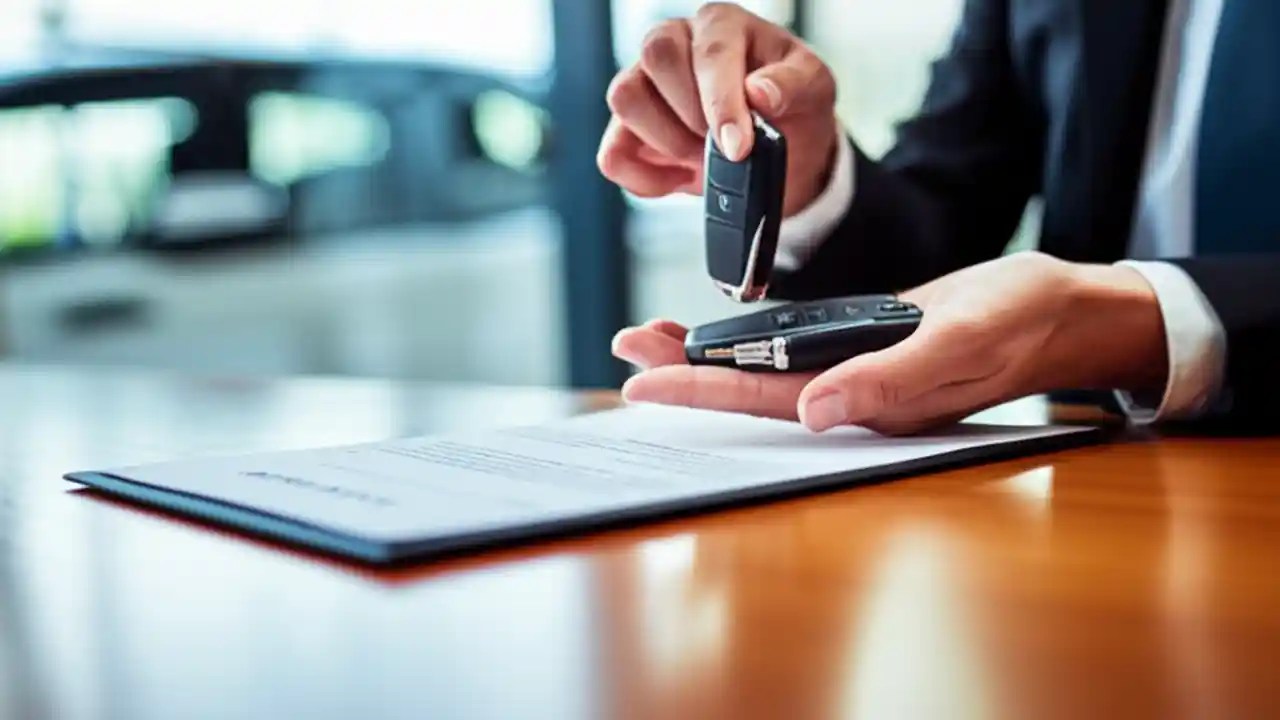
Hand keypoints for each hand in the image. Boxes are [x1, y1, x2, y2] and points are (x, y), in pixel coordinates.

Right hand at [597, 2, 840, 216]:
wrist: (781, 147)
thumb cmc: (792, 106)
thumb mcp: (813, 89)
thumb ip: (791, 85)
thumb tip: (759, 94)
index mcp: (721, 26)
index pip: (708, 51)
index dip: (720, 102)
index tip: (738, 147)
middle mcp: (675, 43)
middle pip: (655, 58)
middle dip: (692, 116)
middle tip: (724, 147)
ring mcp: (644, 84)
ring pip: (625, 99)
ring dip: (668, 143)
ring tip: (704, 159)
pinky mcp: (626, 130)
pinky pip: (613, 154)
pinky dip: (644, 179)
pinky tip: (680, 179)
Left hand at [611, 252, 1169, 434]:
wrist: (1060, 309)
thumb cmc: (1021, 320)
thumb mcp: (961, 342)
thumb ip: (891, 378)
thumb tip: (816, 411)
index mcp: (872, 403)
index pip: (769, 402)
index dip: (704, 389)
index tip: (645, 380)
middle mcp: (856, 396)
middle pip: (753, 389)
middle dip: (685, 373)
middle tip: (626, 354)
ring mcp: (860, 373)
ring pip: (767, 368)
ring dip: (707, 356)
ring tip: (649, 341)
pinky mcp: (866, 345)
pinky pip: (795, 347)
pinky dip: (750, 337)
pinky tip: (721, 332)